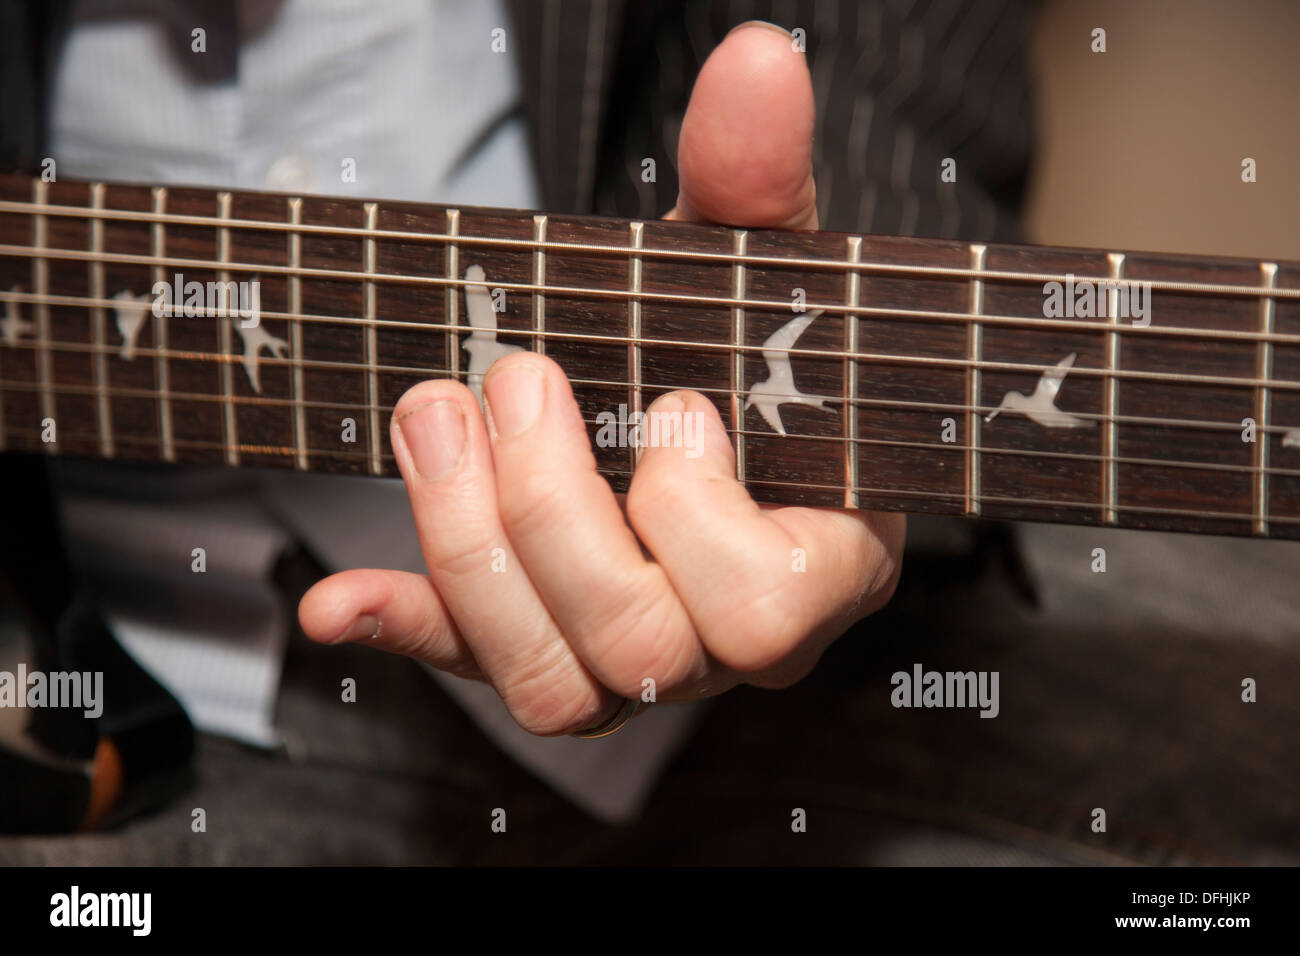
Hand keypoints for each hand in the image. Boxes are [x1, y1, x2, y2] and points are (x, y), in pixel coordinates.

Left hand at [298, 21, 904, 734]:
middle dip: (553, 506)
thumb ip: (758, 181)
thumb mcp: (749, 263)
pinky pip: (472, 670)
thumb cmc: (742, 346)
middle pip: (640, 644)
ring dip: (470, 547)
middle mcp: (722, 641)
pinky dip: (402, 625)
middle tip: (513, 377)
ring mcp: (630, 661)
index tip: (672, 402)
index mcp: (813, 565)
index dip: (699, 517)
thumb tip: (759, 60)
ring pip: (552, 685)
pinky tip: (336, 598)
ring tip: (435, 415)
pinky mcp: (542, 649)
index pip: (767, 611)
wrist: (695, 398)